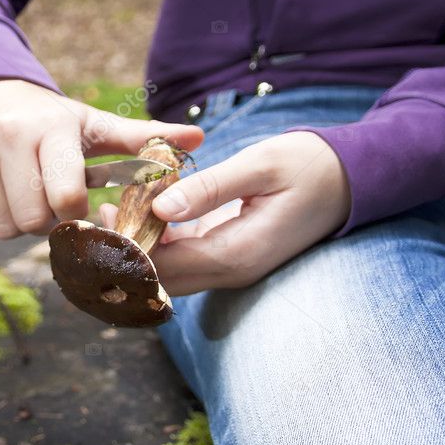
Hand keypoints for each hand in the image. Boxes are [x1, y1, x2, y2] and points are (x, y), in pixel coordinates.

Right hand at [0, 79, 203, 237]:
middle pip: (33, 219)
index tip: (81, 207)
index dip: (78, 214)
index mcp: (50, 128)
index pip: (66, 194)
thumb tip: (199, 138)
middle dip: (48, 223)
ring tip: (31, 199)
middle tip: (55, 205)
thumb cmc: (49, 118)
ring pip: (4, 226)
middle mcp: (7, 138)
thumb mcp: (93, 123)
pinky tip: (7, 198)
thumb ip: (143, 137)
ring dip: (22, 224)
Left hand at [99, 131, 350, 292]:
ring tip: (108, 210)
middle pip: (161, 279)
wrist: (351, 179)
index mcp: (236, 254)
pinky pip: (183, 258)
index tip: (100, 219)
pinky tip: (139, 211)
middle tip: (94, 216)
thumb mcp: (258, 166)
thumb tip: (160, 209)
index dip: (127, 249)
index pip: (165, 267)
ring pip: (169, 272)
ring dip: (138, 249)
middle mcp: (231, 271)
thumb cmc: (307, 166)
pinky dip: (157, 241)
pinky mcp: (229, 254)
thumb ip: (208, 189)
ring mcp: (230, 267)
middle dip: (124, 254)